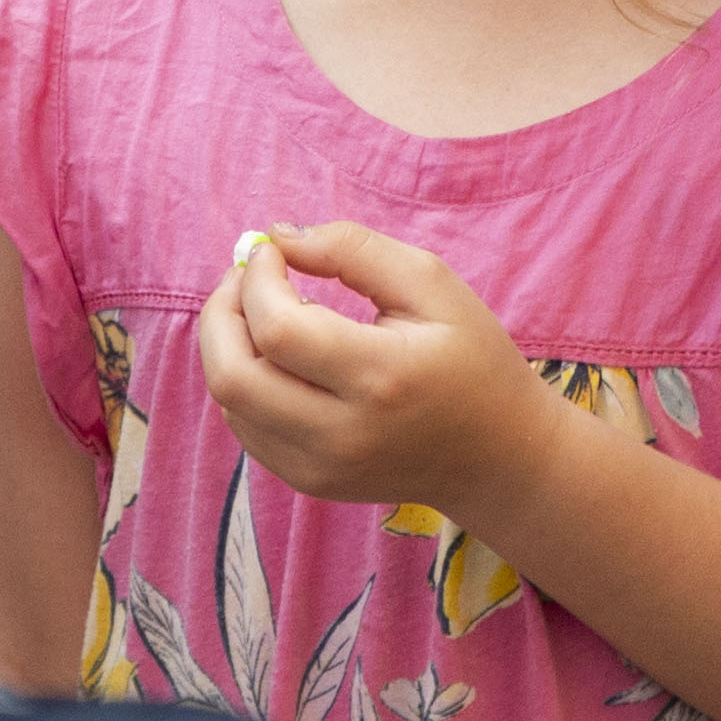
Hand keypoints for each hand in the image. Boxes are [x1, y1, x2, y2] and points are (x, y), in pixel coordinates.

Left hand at [197, 222, 560, 519]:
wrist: (499, 457)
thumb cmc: (472, 358)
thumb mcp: (431, 283)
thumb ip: (353, 249)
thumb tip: (280, 237)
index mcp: (380, 379)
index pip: (277, 331)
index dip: (256, 278)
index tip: (272, 249)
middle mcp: (342, 435)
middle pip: (232, 376)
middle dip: (221, 312)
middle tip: (246, 277)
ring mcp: (321, 469)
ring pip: (230, 403)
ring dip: (228, 345)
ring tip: (263, 308)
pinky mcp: (311, 483)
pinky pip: (246, 427)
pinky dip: (244, 381)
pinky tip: (278, 355)